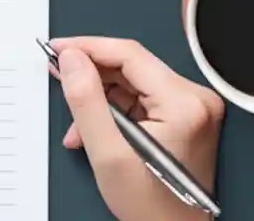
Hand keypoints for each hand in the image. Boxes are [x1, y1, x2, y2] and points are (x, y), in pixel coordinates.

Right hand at [52, 37, 224, 220]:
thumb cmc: (154, 209)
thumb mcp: (109, 155)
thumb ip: (87, 102)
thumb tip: (73, 60)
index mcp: (184, 103)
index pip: (129, 55)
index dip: (88, 48)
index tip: (58, 49)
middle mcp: (195, 100)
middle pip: (131, 66)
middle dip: (91, 75)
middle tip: (58, 74)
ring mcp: (192, 108)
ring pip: (133, 82)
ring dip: (100, 98)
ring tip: (78, 124)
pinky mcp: (185, 117)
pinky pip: (142, 99)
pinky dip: (114, 110)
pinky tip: (95, 129)